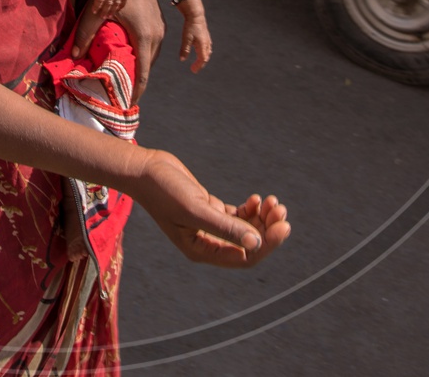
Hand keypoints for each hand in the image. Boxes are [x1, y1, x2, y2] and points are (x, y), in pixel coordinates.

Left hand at [74, 0, 161, 95]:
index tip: (129, 104)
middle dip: (138, 82)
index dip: (138, 90)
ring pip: (153, 57)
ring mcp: (161, 29)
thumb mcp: (97, 13)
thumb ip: (86, 33)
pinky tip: (133, 59)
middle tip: (123, 95)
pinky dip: (145, 57)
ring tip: (128, 81)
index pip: (144, 72)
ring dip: (142, 68)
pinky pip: (154, 47)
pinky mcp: (160, 24)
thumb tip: (73, 55)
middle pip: (149, 67)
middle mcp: (157, 35)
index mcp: (144, 36)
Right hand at [131, 149, 290, 267]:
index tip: (282, 226)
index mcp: (202, 251)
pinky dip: (250, 209)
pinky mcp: (210, 210)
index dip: (266, 245)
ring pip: (245, 229)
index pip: (243, 257)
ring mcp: (210, 226)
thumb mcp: (195, 210)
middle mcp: (208, 243)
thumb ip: (225, 228)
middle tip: (281, 210)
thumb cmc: (164, 191)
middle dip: (267, 229)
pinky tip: (256, 198)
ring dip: (262, 218)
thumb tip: (256, 244)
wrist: (146, 170)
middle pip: (248, 244)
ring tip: (272, 201)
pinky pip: (238, 216)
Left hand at [179, 6, 210, 72]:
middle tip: (193, 69)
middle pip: (205, 57)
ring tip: (197, 63)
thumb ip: (184, 49)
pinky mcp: (206, 37)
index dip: (198, 66)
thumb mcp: (186, 38)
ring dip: (202, 59)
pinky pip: (207, 48)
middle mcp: (207, 44)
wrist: (196, 15)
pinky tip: (199, 53)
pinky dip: (204, 53)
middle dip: (200, 64)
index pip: (202, 59)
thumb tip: (182, 60)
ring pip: (207, 53)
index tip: (193, 70)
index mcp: (203, 45)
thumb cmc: (190, 26)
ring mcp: (207, 40)